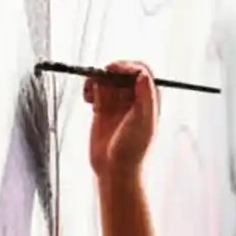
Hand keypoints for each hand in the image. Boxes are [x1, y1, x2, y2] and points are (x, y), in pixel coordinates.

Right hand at [86, 60, 158, 176]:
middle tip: (99, 77)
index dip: (127, 66)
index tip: (114, 69)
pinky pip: (95, 89)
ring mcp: (118, 102)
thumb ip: (145, 97)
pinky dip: (89, 88)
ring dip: (97, 79)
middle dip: (110, 72)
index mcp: (149, 99)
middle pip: (122, 72)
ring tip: (90, 93)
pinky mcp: (102, 108)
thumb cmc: (133, 149)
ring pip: (107, 79)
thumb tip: (142, 74)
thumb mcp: (143, 122)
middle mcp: (134, 98)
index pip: (141, 71)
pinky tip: (87, 98)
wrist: (114, 168)